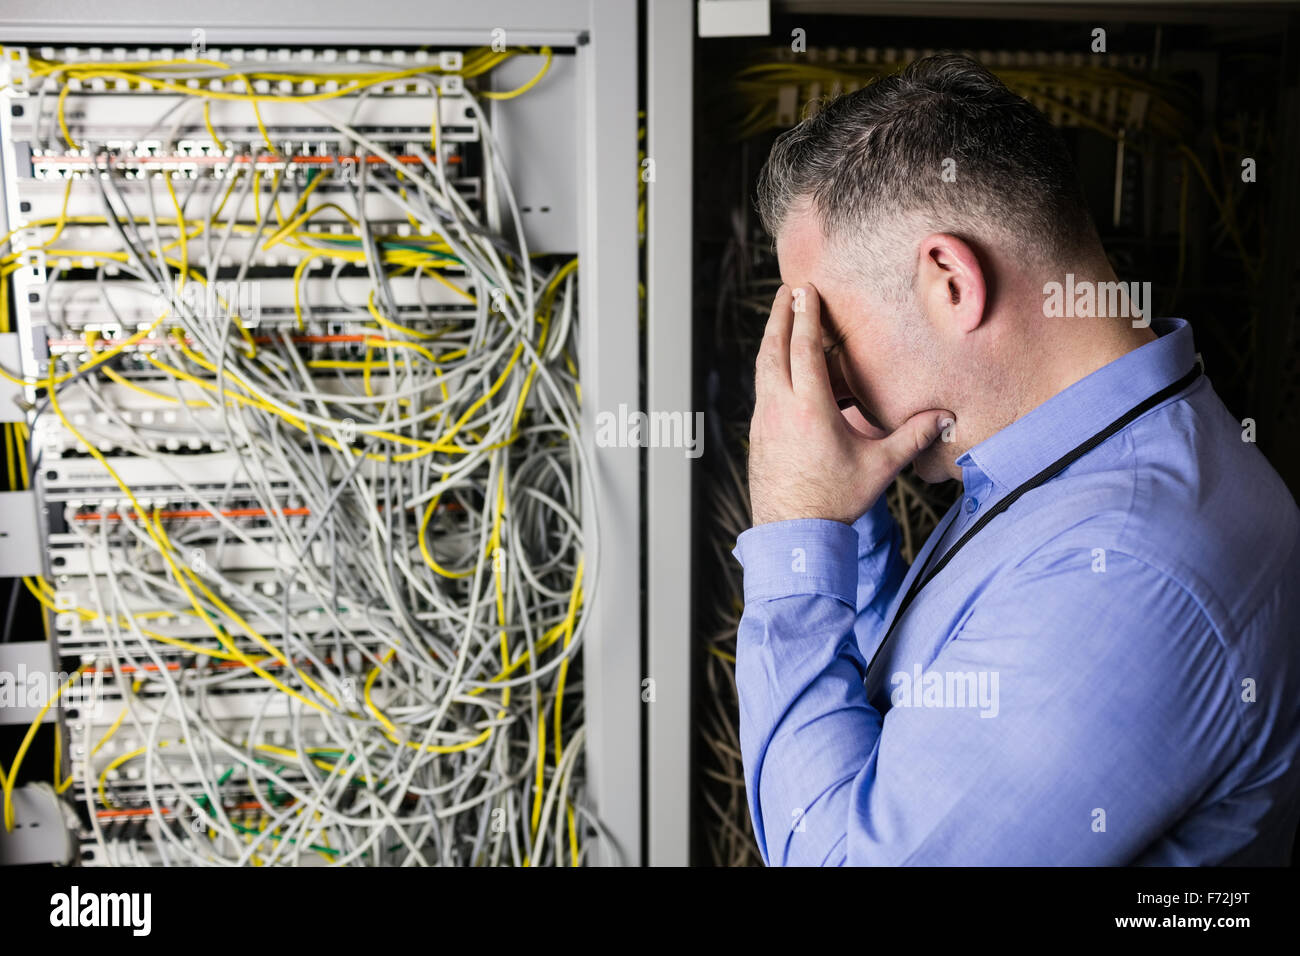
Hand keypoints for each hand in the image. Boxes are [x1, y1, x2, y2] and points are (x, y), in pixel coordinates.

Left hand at [747, 284, 952, 525]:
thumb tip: (946, 418)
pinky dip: (771, 370)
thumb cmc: (835, 502)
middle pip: (773, 349)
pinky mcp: (757, 435)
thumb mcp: (879, 466)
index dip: (805, 314)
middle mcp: (779, 408)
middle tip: (785, 290)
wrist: (792, 536)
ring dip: (771, 341)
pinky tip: (781, 372)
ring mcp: (762, 421)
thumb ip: (911, 437)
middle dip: (780, 316)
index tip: (803, 288)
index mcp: (808, 408)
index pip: (804, 347)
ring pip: (763, 369)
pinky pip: (763, 391)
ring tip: (780, 321)